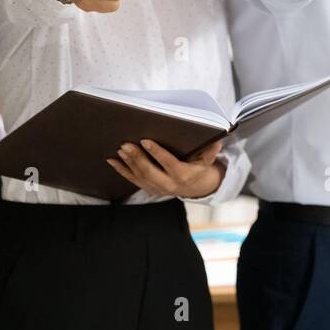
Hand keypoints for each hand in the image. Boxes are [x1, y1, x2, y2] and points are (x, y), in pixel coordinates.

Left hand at [107, 139, 224, 198]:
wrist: (196, 188)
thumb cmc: (200, 169)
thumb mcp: (207, 161)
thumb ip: (210, 152)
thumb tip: (217, 142)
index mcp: (182, 175)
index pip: (168, 163)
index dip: (156, 152)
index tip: (145, 140)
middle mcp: (168, 184)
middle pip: (149, 171)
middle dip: (136, 157)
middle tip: (126, 144)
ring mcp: (156, 188)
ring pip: (139, 176)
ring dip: (127, 162)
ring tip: (120, 149)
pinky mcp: (148, 188)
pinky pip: (132, 179)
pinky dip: (121, 170)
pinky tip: (112, 160)